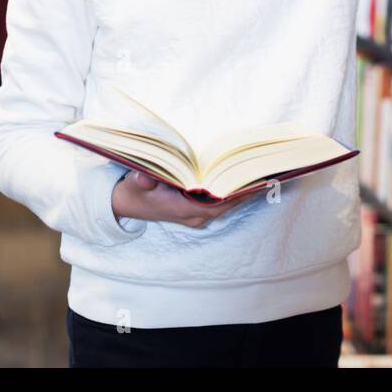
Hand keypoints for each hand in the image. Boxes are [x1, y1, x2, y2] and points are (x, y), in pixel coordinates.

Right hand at [112, 169, 260, 227]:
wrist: (125, 204)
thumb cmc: (133, 191)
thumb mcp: (134, 183)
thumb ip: (141, 181)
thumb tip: (143, 178)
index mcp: (181, 209)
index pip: (214, 204)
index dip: (233, 195)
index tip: (251, 183)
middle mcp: (192, 216)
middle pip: (225, 206)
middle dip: (244, 191)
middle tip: (267, 175)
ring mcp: (195, 216)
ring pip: (225, 206)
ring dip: (242, 193)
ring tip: (263, 176)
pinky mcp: (196, 213)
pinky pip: (220, 205)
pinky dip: (233, 195)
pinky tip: (246, 182)